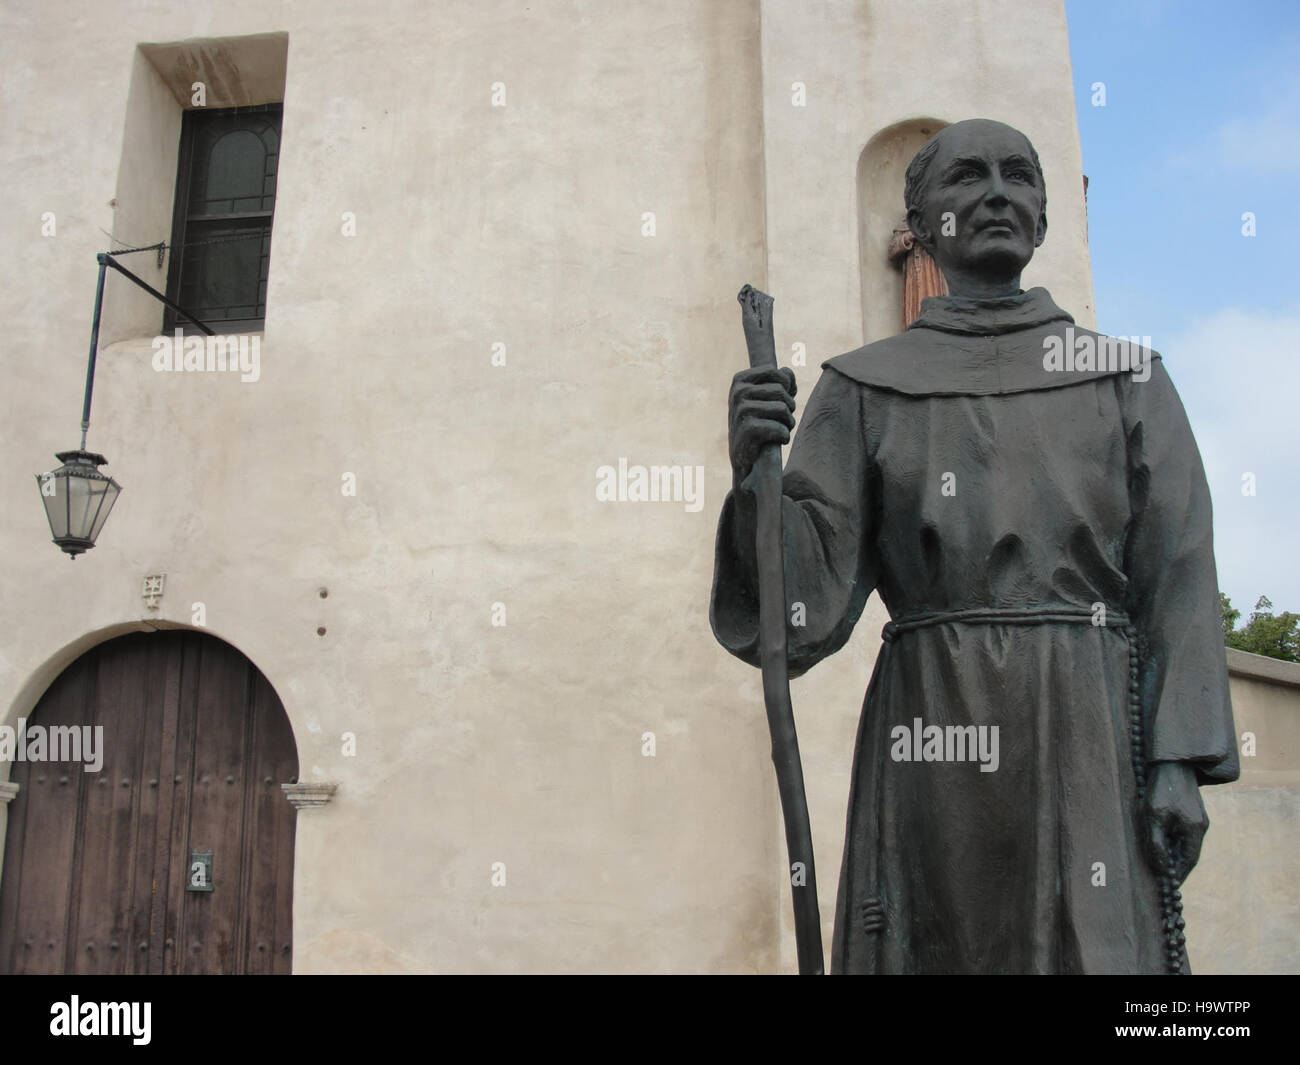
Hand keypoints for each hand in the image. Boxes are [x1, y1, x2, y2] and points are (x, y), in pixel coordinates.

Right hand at [728, 366, 796, 485]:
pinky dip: (784, 436)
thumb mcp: (765, 398)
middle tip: (783, 419)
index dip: (787, 387)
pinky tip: (778, 440)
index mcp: (740, 380)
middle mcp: (738, 392)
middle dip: (789, 407)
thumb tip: (787, 371)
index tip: (782, 400)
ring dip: (789, 423)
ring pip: (783, 409)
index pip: (777, 373)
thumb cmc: (757, 423)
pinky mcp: (748, 429)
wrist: (742, 455)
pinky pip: (780, 428)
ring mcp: (741, 410)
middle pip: (782, 391)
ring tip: (781, 429)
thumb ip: (780, 381)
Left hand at [1145, 762, 1208, 884]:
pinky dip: (1172, 839)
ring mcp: (1197, 817)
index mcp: (1195, 831)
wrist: (1171, 762)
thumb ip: (1157, 844)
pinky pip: (1182, 831)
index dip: (1178, 874)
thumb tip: (1161, 868)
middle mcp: (1200, 826)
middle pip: (1187, 853)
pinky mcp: (1190, 810)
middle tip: (1160, 876)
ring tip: (1157, 861)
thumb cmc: (1162, 790)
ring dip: (1172, 852)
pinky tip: (1159, 839)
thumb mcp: (1154, 818)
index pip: (1188, 861)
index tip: (1167, 885)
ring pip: (1184, 842)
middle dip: (1174, 865)